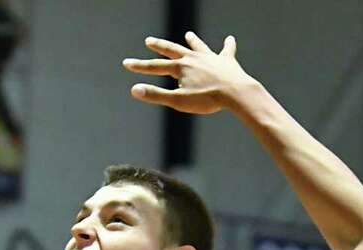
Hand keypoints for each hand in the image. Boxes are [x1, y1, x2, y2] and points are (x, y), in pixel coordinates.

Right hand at [124, 31, 250, 114]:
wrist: (235, 92)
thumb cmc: (207, 99)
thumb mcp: (178, 101)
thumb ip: (156, 95)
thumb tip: (134, 90)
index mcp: (181, 67)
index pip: (155, 66)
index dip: (140, 66)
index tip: (126, 63)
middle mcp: (193, 57)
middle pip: (173, 49)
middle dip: (159, 46)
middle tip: (149, 41)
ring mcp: (210, 57)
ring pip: (198, 46)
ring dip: (192, 41)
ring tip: (188, 34)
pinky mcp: (227, 61)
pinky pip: (227, 50)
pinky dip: (228, 45)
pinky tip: (230, 39)